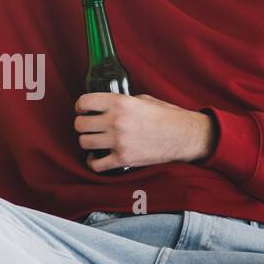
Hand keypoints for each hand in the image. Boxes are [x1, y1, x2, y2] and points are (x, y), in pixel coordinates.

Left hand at [74, 94, 218, 172]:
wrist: (184, 135)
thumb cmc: (166, 116)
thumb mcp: (143, 99)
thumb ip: (122, 102)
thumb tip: (105, 106)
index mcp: (120, 102)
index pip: (84, 102)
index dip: (80, 107)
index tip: (82, 111)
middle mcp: (116, 121)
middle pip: (80, 125)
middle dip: (82, 126)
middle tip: (89, 127)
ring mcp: (118, 141)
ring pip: (84, 143)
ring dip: (87, 142)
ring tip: (94, 141)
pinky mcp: (123, 159)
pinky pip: (96, 165)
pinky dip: (93, 162)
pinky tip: (97, 158)